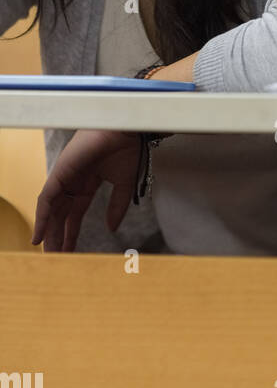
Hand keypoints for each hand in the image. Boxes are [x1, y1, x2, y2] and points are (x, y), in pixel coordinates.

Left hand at [33, 129, 141, 251]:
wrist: (125, 130)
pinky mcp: (60, 171)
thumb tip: (111, 228)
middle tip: (57, 257)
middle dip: (58, 236)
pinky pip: (46, 198)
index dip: (71, 233)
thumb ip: (117, 206)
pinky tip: (40, 234)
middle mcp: (73, 181)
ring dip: (48, 231)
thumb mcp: (124, 184)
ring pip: (51, 209)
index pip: (75, 214)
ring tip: (48, 252)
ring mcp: (65, 176)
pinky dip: (41, 217)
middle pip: (61, 214)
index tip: (69, 252)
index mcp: (87, 183)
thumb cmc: (127, 148)